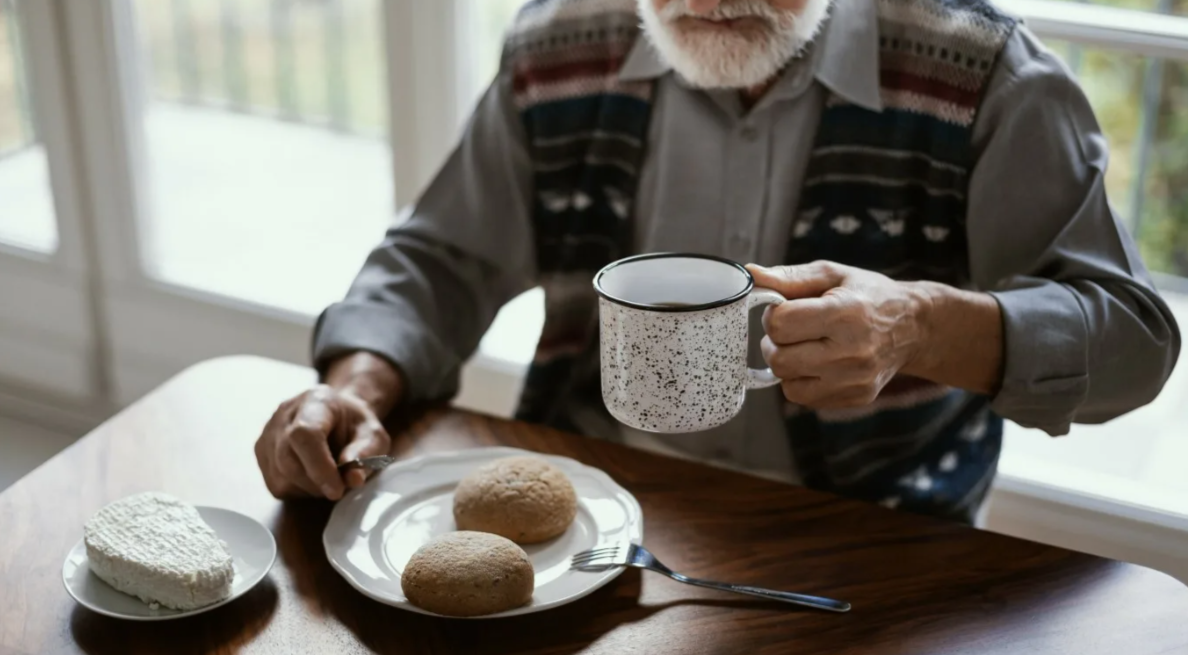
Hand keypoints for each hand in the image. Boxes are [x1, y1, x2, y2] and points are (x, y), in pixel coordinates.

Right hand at [254, 352, 402, 499]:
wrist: (337, 413)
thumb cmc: (355, 425)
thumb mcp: (374, 435)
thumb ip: (366, 453)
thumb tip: (352, 479)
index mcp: (315, 401)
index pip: (305, 435)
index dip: (319, 467)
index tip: (337, 490)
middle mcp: (284, 414)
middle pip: (288, 459)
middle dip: (316, 483)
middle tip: (339, 487)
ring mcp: (267, 433)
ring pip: (280, 477)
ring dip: (308, 489)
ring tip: (329, 479)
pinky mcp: (261, 452)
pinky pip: (275, 484)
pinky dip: (297, 490)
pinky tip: (313, 478)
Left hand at [748, 262, 930, 408]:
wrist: (913, 327)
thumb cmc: (867, 295)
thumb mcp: (832, 275)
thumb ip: (789, 277)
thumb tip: (750, 275)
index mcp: (844, 314)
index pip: (780, 324)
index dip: (774, 314)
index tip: (787, 308)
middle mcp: (851, 352)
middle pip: (779, 358)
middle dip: (776, 341)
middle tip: (792, 329)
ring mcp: (853, 380)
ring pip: (786, 383)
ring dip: (786, 363)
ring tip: (805, 346)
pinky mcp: (854, 398)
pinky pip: (803, 398)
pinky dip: (800, 381)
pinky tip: (817, 363)